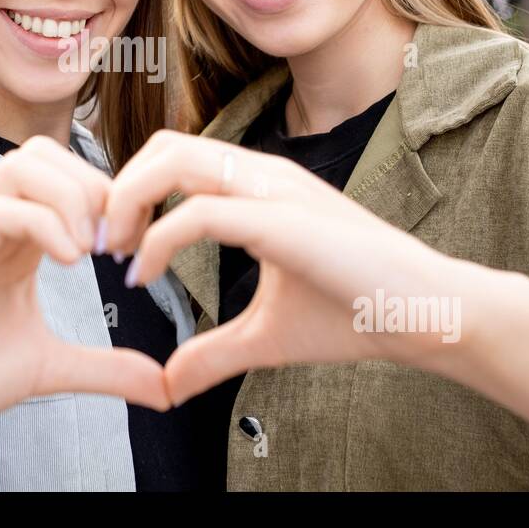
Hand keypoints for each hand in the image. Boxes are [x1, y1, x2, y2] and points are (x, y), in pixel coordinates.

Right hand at [0, 135, 170, 440]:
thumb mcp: (51, 367)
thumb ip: (106, 369)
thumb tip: (164, 390)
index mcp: (16, 235)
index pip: (64, 172)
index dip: (107, 196)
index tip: (130, 246)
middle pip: (44, 153)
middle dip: (92, 186)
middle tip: (113, 242)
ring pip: (21, 166)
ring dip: (71, 198)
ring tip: (89, 249)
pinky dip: (45, 224)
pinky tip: (69, 262)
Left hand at [103, 131, 482, 403]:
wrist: (426, 316)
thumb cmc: (357, 313)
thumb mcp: (267, 337)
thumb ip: (215, 352)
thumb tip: (170, 381)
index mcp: (258, 187)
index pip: (175, 158)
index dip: (132, 193)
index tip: (114, 246)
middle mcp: (262, 175)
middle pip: (163, 146)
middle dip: (118, 188)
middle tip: (102, 244)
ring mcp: (273, 189)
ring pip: (174, 160)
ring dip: (128, 201)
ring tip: (116, 252)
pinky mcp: (283, 218)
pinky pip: (200, 211)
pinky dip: (158, 240)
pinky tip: (144, 275)